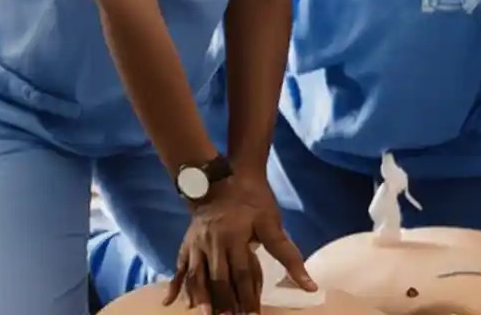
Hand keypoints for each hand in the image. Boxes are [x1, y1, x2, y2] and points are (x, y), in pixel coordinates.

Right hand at [164, 176, 316, 313]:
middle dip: (224, 303)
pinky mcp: (187, 243)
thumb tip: (310, 285)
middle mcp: (212, 242)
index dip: (248, 297)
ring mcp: (196, 243)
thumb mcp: (272, 223)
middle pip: (217, 279)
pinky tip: (170, 302)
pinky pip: (180, 267)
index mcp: (233, 237)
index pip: (242, 274)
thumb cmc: (251, 201)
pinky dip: (175, 285)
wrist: (221, 178)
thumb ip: (288, 254)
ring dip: (200, 298)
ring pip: (196, 276)